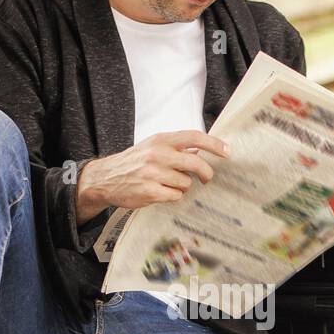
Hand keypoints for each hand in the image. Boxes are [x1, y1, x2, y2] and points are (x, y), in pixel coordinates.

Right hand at [75, 130, 229, 221]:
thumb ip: (176, 147)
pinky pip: (176, 196)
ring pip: (186, 183)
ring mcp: (154, 174)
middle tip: (207, 179)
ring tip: (168, 184)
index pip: (194, 137)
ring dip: (182, 186)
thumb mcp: (153, 147)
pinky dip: (173, 196)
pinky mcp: (151, 192)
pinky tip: (161, 192)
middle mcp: (158, 154)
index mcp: (161, 140)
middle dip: (207, 173)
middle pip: (196, 163)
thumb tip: (203, 150)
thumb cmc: (134, 162)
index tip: (227, 151)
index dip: (214, 144)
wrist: (106, 178)